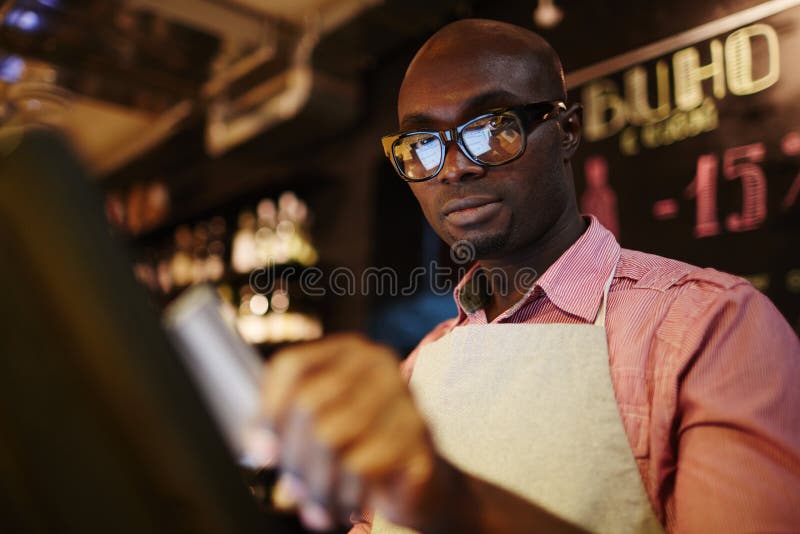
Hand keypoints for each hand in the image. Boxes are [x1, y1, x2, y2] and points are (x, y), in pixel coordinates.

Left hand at [253, 333, 436, 530]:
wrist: (421, 485)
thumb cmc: (360, 452)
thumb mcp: (314, 434)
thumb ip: (280, 431)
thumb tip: (259, 447)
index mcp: (348, 353)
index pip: (291, 366)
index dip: (268, 411)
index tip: (261, 452)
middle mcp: (378, 364)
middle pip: (308, 404)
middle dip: (292, 458)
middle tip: (293, 492)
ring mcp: (403, 395)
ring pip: (329, 437)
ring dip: (316, 484)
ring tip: (317, 506)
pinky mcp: (418, 434)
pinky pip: (360, 464)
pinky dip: (346, 493)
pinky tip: (348, 506)